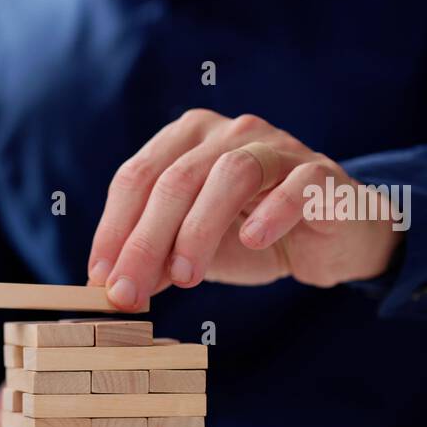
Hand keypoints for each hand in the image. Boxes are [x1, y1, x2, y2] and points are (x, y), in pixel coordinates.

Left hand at [87, 110, 401, 309]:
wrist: (327, 239)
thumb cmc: (250, 235)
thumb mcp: (192, 249)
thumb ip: (155, 258)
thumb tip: (113, 287)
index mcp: (185, 141)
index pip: (136, 177)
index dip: (114, 230)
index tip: (99, 279)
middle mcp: (228, 133)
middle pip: (175, 180)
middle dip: (145, 242)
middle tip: (128, 293)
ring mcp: (276, 147)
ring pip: (230, 175)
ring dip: (199, 229)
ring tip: (185, 277)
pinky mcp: (320, 173)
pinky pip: (295, 186)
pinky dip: (272, 212)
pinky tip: (254, 242)